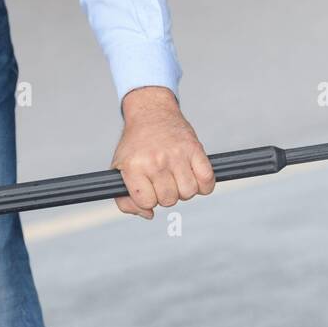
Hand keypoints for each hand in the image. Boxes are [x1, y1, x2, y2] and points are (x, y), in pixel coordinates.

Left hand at [112, 86, 213, 218]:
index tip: (148, 189)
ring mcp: (177, 154)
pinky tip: (194, 176)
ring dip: (184, 190)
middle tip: (163, 180)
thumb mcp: (120, 168)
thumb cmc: (136, 145)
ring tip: (177, 177)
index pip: (146, 202)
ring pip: (188, 193)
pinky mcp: (195, 149)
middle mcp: (155, 161)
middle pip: (169, 200)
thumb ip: (125, 199)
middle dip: (166, 195)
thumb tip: (148, 214)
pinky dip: (204, 185)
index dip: (148, 200)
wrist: (151, 112)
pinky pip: (207, 181)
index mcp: (134, 166)